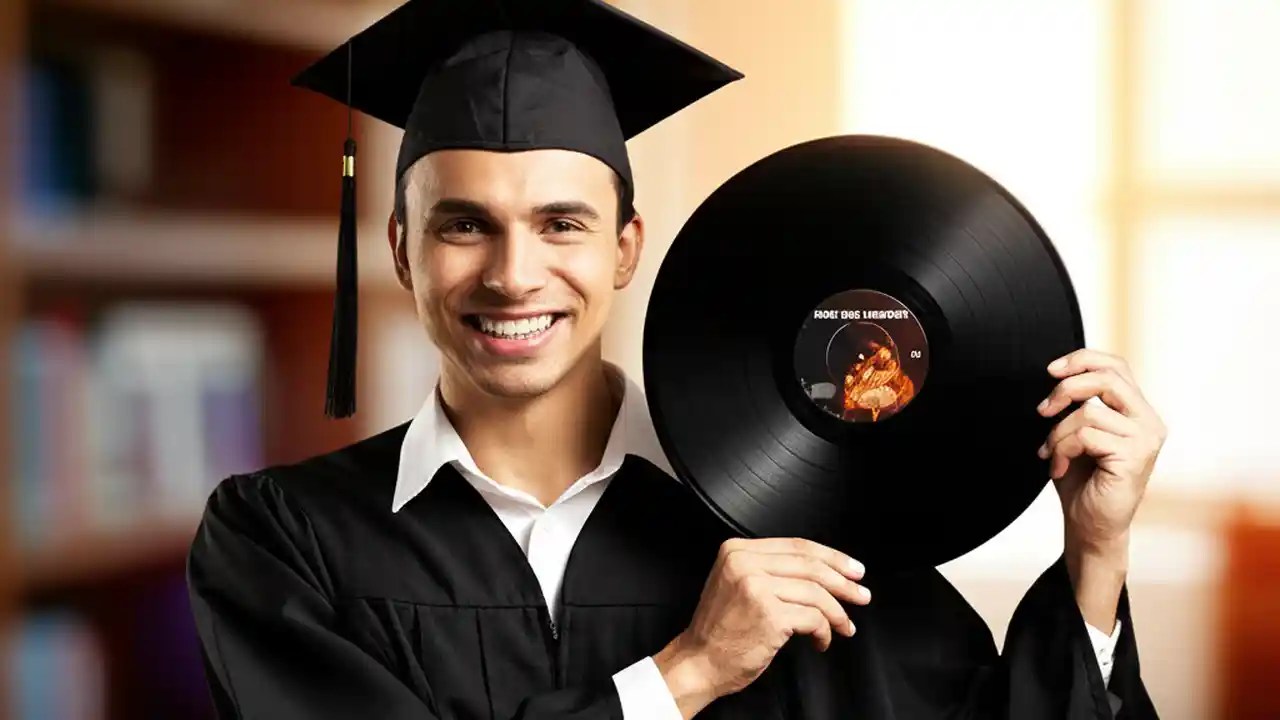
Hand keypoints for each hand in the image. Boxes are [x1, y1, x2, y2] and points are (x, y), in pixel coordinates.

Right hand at [653, 537, 869, 717]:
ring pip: (816, 592)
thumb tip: (823, 570)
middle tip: (861, 594)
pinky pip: (813, 617)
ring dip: (838, 612)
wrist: (700, 661)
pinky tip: (821, 641)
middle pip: (810, 565)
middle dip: (843, 582)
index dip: (832, 557)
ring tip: (844, 626)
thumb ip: (769, 568)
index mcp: (736, 550)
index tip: (853, 569)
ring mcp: (756, 587)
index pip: (797, 545)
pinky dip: (824, 631)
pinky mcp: (769, 614)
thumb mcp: (736, 583)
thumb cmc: (721, 629)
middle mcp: (744, 563)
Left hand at [1037, 349, 1167, 551]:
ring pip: (1088, 412)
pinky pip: (1085, 436)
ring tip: (1050, 454)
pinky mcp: (1134, 457)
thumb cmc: (1082, 480)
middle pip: (1107, 379)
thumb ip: (1079, 404)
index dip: (1083, 360)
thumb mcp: (1078, 433)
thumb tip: (1056, 373)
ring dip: (1057, 433)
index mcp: (1137, 411)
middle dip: (1065, 389)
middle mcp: (1149, 422)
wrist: (1090, 526)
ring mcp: (1145, 439)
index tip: (1051, 369)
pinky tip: (1057, 468)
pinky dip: (1061, 450)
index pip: (1117, 366)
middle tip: (1042, 410)